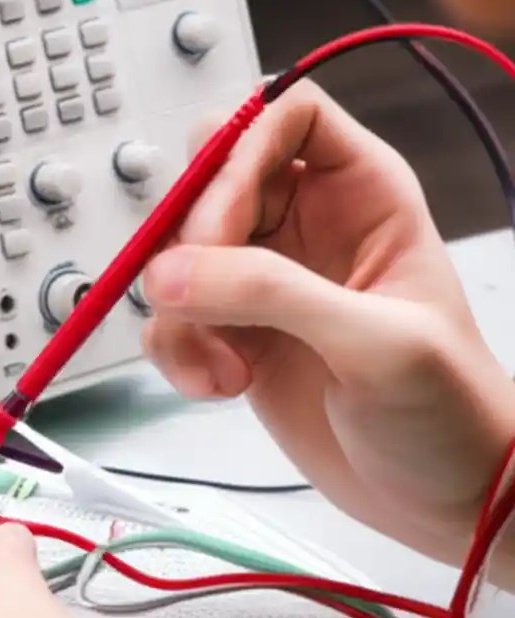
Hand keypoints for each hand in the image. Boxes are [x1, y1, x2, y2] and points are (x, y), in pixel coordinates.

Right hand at [141, 78, 514, 578]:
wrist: (440, 499)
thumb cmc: (450, 411)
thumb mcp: (378, 343)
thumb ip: (272, 294)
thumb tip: (168, 272)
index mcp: (361, 194)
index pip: (283, 118)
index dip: (240, 153)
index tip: (219, 222)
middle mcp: (304, 224)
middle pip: (210, 179)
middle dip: (191, 238)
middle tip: (198, 293)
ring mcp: (260, 278)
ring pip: (176, 251)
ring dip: (179, 310)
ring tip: (223, 361)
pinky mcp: (229, 329)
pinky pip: (168, 314)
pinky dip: (175, 351)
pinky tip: (219, 383)